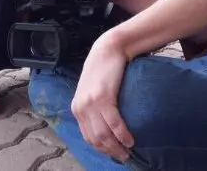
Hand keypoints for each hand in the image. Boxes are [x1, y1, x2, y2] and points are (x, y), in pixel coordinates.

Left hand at [71, 37, 133, 160]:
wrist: (108, 49)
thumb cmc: (103, 68)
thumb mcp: (91, 88)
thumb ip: (92, 104)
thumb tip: (103, 122)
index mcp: (76, 107)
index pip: (87, 136)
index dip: (100, 148)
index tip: (112, 153)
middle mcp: (81, 108)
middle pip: (95, 138)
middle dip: (109, 151)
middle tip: (123, 157)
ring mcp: (91, 103)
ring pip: (104, 134)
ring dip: (116, 147)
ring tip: (128, 151)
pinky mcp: (103, 98)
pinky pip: (114, 124)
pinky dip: (123, 135)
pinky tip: (130, 140)